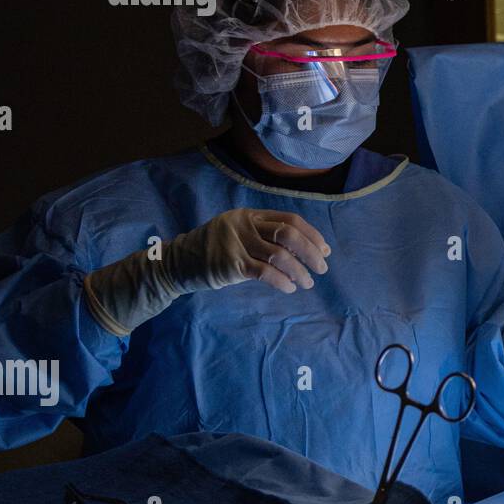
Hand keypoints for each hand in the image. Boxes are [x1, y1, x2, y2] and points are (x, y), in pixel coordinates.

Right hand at [164, 208, 330, 293]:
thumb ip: (264, 236)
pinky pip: (264, 272)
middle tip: (322, 268)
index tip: (325, 250)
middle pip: (288, 234)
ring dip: (299, 271)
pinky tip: (290, 288)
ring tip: (308, 283)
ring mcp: (237, 243)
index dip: (312, 235)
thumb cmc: (215, 250)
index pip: (290, 220)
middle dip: (311, 252)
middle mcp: (245, 225)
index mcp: (251, 214)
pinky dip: (282, 281)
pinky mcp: (230, 264)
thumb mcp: (238, 234)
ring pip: (279, 254)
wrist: (178, 262)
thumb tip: (303, 250)